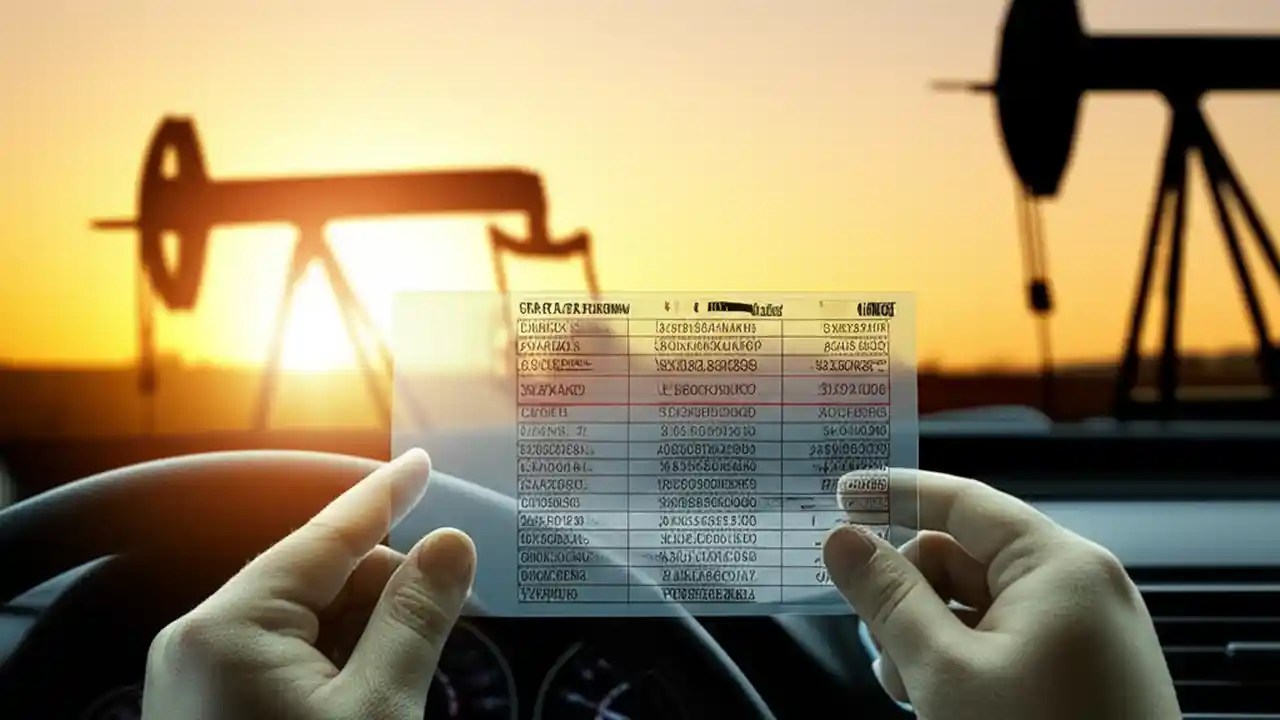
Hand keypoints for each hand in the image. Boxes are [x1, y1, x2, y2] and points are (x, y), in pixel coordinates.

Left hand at [142, 449, 475, 719]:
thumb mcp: (377, 713)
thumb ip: (416, 619)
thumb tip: (451, 545)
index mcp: (231, 625)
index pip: (325, 535)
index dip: (384, 496)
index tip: (423, 462)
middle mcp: (203, 637)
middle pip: (321, 581)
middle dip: (386, 595)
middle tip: (445, 629)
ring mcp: (201, 675)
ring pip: (309, 624)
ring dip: (367, 639)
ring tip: (395, 696)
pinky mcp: (210, 708)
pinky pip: (288, 661)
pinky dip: (339, 670)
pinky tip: (368, 702)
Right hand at [823, 469, 1179, 719]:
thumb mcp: (944, 672)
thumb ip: (889, 599)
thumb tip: (844, 541)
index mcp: (1062, 567)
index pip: (964, 501)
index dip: (897, 493)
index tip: (843, 494)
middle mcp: (1084, 590)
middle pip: (967, 557)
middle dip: (911, 592)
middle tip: (875, 635)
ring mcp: (1089, 637)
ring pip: (982, 606)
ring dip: (931, 636)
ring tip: (909, 688)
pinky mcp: (1086, 677)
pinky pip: (1009, 643)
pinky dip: (964, 661)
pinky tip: (938, 702)